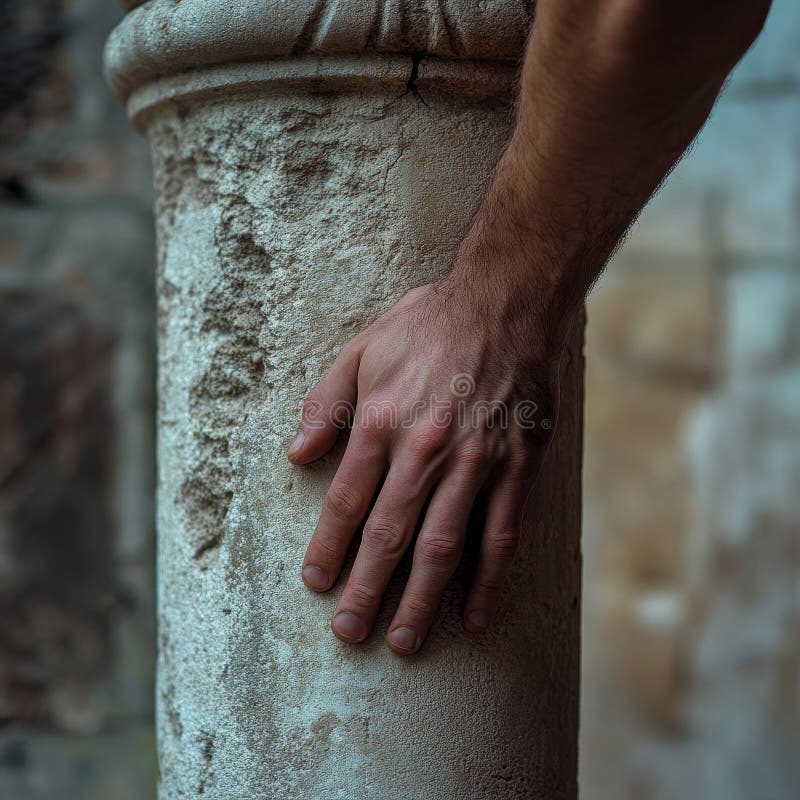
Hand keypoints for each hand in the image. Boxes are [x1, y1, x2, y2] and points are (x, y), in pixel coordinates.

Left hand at [287, 274, 566, 653]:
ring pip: (442, 546)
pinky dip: (487, 579)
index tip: (315, 583)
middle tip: (349, 632)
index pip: (346, 501)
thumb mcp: (363, 349)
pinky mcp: (517, 466)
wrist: (506, 302)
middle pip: (389, 535)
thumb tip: (295, 453)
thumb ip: (325, 402)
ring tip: (403, 641)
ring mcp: (475, 462)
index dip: (328, 547)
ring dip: (420, 599)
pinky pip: (501, 534)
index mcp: (381, 421)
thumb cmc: (429, 324)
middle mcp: (424, 449)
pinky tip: (474, 615)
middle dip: (366, 590)